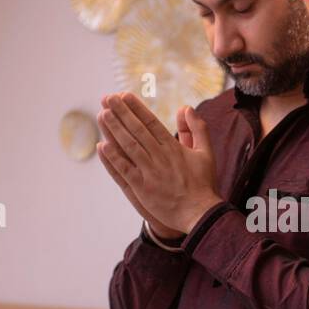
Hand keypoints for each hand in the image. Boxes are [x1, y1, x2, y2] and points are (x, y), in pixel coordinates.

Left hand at [96, 93, 221, 233]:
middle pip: (137, 130)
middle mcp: (160, 157)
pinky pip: (124, 170)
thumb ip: (197, 128)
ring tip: (102, 114)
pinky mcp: (142, 188)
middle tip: (108, 98)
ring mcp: (150, 172)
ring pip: (128, 146)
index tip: (124, 96)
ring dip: (114, 130)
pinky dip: (113, 158)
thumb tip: (186, 108)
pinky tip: (102, 146)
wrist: (200, 212)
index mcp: (173, 147)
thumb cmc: (203, 184)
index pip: (151, 122)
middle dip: (121, 112)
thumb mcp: (205, 152)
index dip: (136, 108)